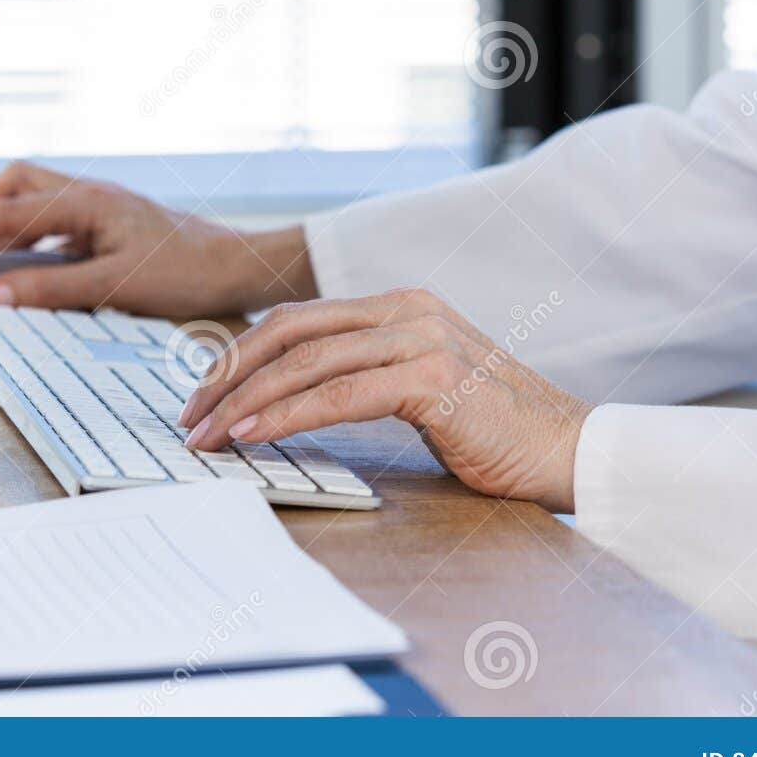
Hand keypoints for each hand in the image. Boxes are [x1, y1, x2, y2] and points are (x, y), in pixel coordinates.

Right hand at [0, 162, 317, 315]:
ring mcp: (100, 204)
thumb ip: (51, 289)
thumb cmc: (189, 273)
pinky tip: (21, 264)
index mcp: (86, 201)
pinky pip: (53, 217)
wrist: (240, 265)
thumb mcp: (116, 286)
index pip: (5, 214)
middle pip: (10, 184)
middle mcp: (89, 192)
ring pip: (30, 195)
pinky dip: (25, 235)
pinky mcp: (110, 221)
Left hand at [178, 288, 590, 510]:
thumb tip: (284, 398)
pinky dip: (289, 414)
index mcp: (400, 305)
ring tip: (209, 435)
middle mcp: (408, 309)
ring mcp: (423, 337)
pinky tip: (256, 434)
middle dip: (228, 374)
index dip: (240, 354)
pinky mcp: (435, 377)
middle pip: (290, 330)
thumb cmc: (492, 431)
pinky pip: (341, 393)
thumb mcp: (418, 388)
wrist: (567, 450)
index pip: (298, 319)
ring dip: (246, 401)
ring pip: (308, 361)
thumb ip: (364, 376)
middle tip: (190, 417)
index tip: (203, 396)